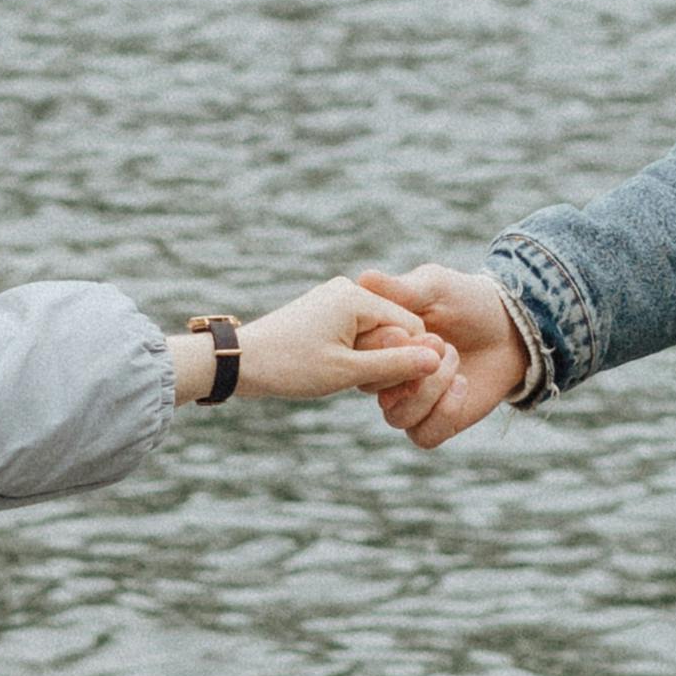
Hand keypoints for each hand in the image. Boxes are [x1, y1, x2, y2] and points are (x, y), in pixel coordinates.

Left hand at [186, 278, 443, 404]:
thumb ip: (395, 365)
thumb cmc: (290, 367)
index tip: (388, 385)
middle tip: (357, 385)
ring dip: (368, 361)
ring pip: (375, 333)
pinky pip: (356, 332)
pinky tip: (332, 370)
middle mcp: (349, 289)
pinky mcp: (324, 310)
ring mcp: (335, 298)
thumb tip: (437, 359)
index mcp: (358, 297)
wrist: (238, 361)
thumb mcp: (347, 372)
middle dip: (385, 361)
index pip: (412, 327)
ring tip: (339, 377)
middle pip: (395, 329)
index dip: (409, 360)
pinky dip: (353, 355)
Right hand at [358, 264, 529, 449]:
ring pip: (397, 417)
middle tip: (441, 343)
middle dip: (409, 369)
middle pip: (373, 389)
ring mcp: (408, 403)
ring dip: (431, 389)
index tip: (409, 332)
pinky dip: (444, 412)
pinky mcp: (434, 423)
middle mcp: (386, 377)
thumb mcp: (435, 286)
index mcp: (376, 344)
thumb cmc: (465, 301)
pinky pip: (423, 436)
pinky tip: (462, 385)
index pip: (357, 356)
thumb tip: (364, 278)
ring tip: (455, 359)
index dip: (381, 348)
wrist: (507, 330)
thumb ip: (401, 289)